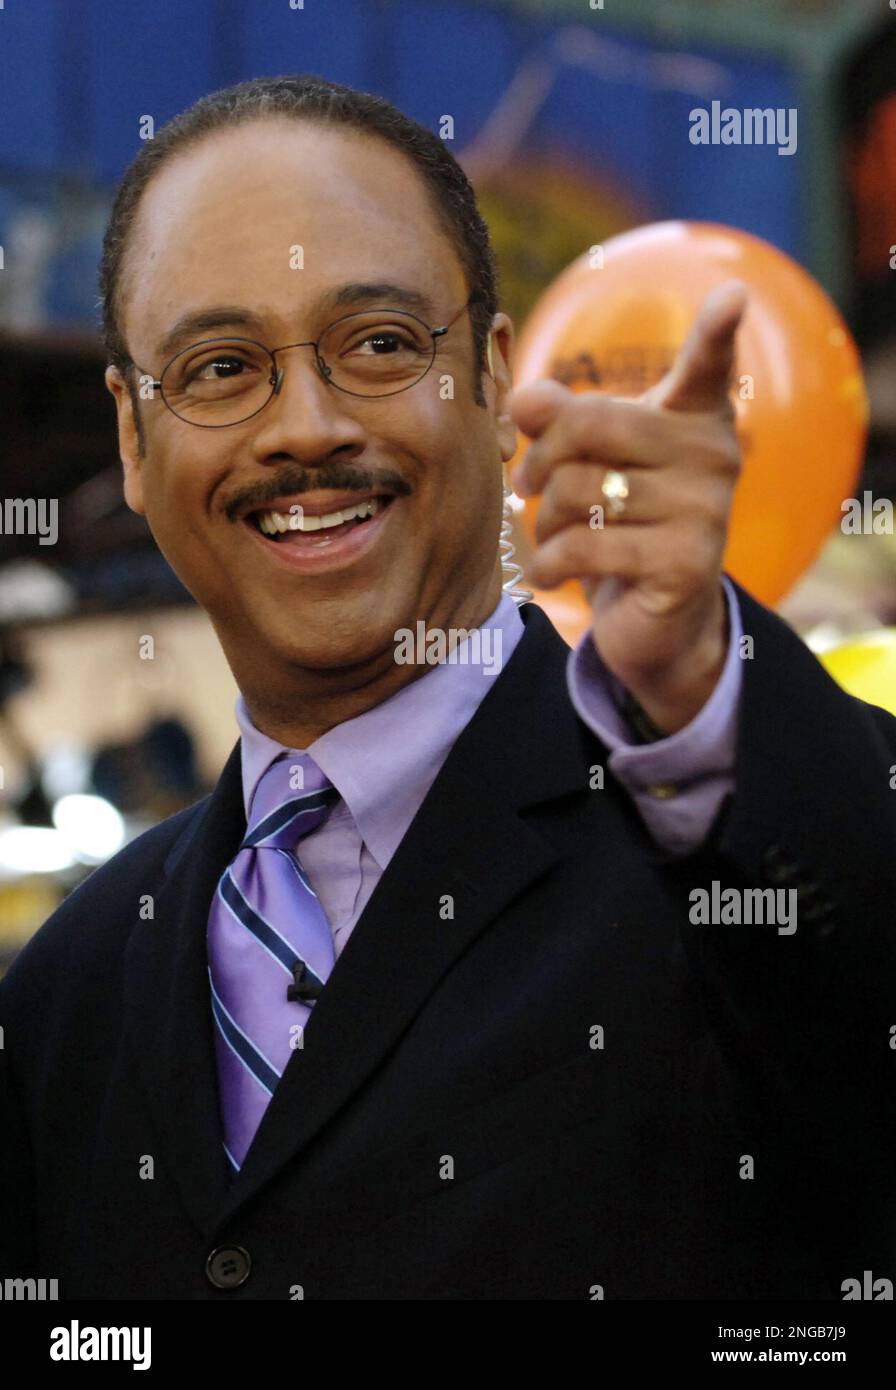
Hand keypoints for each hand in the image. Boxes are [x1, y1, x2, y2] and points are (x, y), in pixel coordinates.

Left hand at [509, 280, 747, 733]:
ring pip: (577, 489)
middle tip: (524, 484)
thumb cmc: (617, 522)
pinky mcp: (683, 564)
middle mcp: (713, 456)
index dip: (718, 330)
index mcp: (696, 418)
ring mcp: (705, 511)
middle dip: (540, 457)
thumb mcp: (588, 461)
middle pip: (592, 423)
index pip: (708, 366)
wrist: (654, 618)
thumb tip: (522, 398)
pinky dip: (547, 563)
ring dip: (542, 518)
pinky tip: (552, 573)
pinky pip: (582, 546)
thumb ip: (557, 417)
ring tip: (553, 533)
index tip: (734, 295)